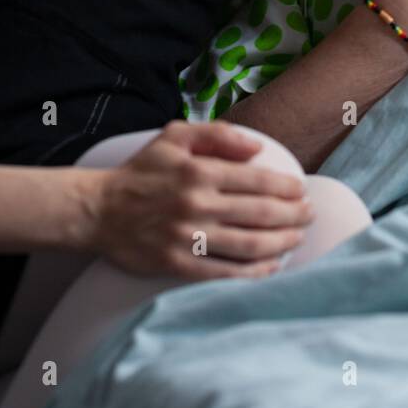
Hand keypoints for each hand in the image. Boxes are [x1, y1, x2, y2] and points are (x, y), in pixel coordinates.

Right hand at [85, 121, 314, 279]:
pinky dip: (255, 272)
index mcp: (199, 172)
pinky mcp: (178, 265)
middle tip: (309, 215)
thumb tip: (257, 147)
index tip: (302, 190)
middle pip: (261, 213)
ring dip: (282, 243)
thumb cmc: (142, 172)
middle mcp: (197, 204)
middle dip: (293, 215)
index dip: (287, 187)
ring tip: (298, 238)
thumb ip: (217, 134)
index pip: (257, 180)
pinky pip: (226, 272)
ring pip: (249, 244)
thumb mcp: (174, 136)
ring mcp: (188, 238)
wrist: (98, 210)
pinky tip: (273, 267)